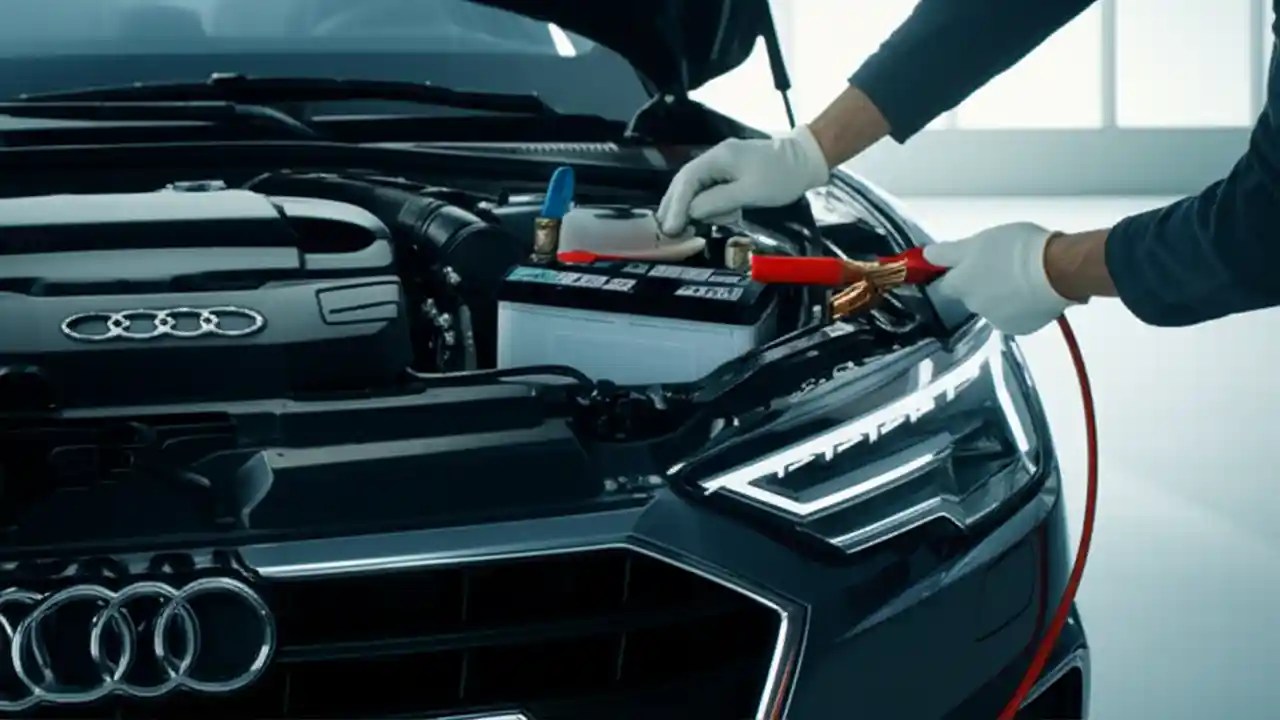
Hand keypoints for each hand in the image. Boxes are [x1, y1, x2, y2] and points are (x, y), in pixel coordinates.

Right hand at [656, 125, 830, 235]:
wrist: (806, 160)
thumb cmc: (781, 177)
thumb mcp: (750, 192)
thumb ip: (718, 201)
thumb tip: (691, 212)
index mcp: (718, 158)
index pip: (687, 181)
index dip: (676, 206)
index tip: (670, 229)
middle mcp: (715, 157)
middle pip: (685, 181)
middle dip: (674, 206)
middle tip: (665, 231)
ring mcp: (722, 163)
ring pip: (695, 185)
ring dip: (685, 206)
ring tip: (677, 227)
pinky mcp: (731, 171)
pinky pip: (708, 187)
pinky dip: (701, 203)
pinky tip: (699, 217)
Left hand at [923, 222, 1076, 334]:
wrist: (1058, 271)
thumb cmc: (1017, 249)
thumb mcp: (978, 241)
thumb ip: (949, 252)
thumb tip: (925, 256)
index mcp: (961, 284)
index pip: (942, 285)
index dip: (950, 276)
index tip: (958, 268)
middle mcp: (974, 306)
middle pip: (971, 295)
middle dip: (982, 283)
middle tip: (1002, 265)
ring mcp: (997, 320)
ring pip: (994, 305)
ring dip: (1002, 295)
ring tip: (1024, 277)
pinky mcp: (1021, 328)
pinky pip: (1016, 316)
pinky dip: (1021, 307)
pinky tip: (1034, 292)